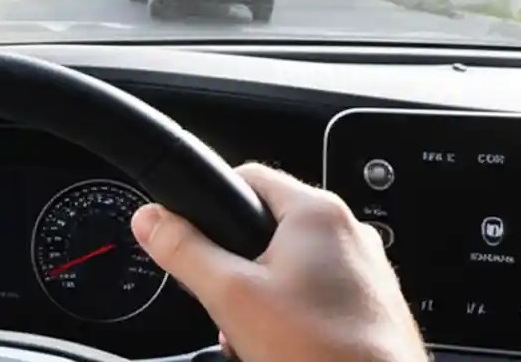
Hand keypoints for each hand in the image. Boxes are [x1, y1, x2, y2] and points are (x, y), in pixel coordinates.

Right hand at [131, 163, 424, 361]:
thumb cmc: (321, 352)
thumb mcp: (231, 297)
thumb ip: (184, 251)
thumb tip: (151, 219)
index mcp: (317, 213)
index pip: (247, 176)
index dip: (210, 202)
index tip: (190, 233)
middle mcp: (349, 233)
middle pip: (267, 226)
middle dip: (236, 265)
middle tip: (225, 299)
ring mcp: (365, 271)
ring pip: (291, 266)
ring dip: (262, 295)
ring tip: (255, 332)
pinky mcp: (370, 306)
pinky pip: (315, 294)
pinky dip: (291, 314)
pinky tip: (282, 345)